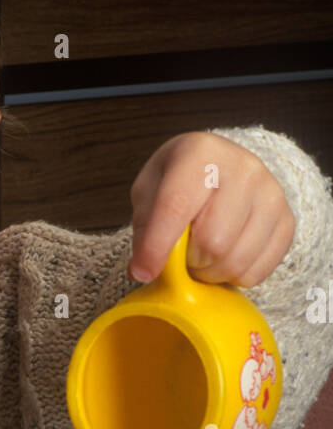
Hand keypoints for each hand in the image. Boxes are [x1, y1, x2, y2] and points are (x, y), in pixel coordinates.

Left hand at [129, 132, 294, 287]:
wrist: (221, 168)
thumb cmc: (179, 181)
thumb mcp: (149, 191)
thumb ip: (144, 227)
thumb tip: (142, 270)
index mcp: (201, 153)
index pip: (177, 206)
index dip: (156, 246)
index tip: (142, 271)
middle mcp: (243, 168)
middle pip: (212, 242)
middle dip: (189, 261)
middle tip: (182, 254)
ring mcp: (271, 193)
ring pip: (235, 261)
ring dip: (211, 273)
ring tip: (202, 256)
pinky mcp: (287, 220)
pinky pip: (257, 271)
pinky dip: (234, 276)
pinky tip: (225, 258)